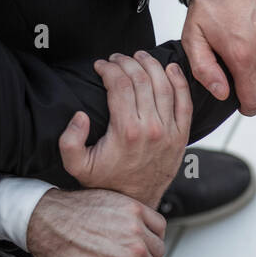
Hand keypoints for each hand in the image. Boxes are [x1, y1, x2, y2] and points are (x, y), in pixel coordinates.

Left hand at [26, 188, 164, 256]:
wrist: (47, 221)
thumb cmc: (59, 254)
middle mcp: (135, 252)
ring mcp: (137, 229)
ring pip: (159, 249)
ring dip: (147, 252)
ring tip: (125, 250)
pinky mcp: (135, 209)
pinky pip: (159, 225)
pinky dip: (152, 231)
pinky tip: (136, 235)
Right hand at [58, 51, 191, 207]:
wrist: (134, 200)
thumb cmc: (105, 180)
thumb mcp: (76, 163)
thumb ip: (69, 139)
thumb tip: (80, 115)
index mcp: (126, 131)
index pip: (120, 85)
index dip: (109, 69)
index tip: (100, 65)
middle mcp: (152, 128)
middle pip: (142, 80)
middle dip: (128, 63)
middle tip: (118, 58)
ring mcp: (170, 131)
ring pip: (165, 86)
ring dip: (152, 66)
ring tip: (139, 56)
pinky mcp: (182, 135)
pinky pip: (185, 102)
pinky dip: (180, 81)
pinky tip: (171, 68)